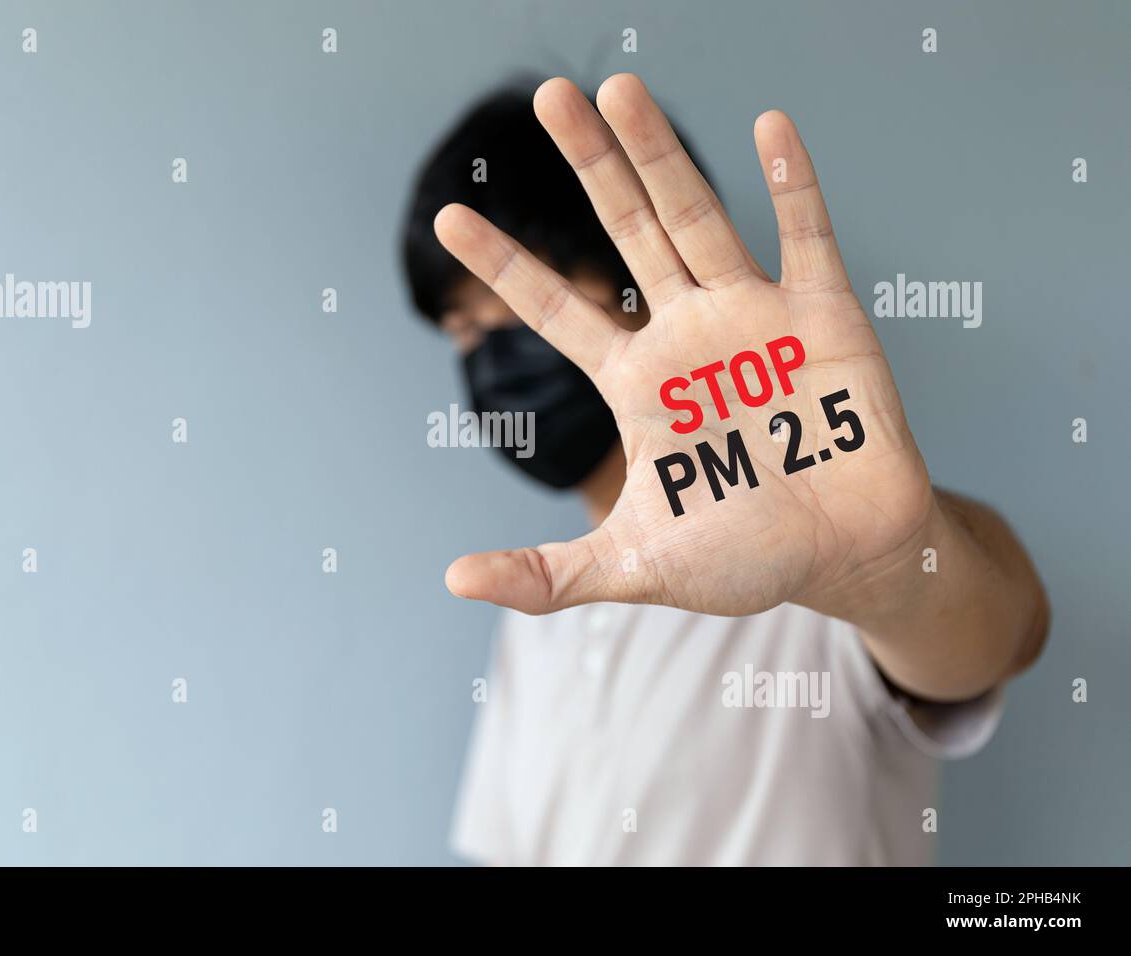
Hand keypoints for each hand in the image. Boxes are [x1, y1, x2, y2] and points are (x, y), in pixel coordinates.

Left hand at [434, 74, 935, 617]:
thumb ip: (547, 575)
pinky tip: (768, 125)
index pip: (558, 311)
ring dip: (661, 155)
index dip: (507, 268)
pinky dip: (792, 183)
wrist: (849, 558)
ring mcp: (753, 317)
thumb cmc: (744, 559)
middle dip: (590, 167)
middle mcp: (687, 334)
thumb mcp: (634, 565)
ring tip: (621, 89)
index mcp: (637, 382)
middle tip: (549, 96)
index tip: (450, 219)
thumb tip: (452, 583)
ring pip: (697, 218)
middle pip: (626, 234)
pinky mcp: (824, 316)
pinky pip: (806, 237)